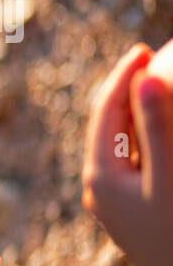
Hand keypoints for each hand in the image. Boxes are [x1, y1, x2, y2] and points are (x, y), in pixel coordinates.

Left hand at [82, 44, 172, 265]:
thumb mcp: (172, 177)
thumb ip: (157, 128)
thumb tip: (142, 78)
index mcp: (100, 179)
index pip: (106, 114)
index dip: (124, 77)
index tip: (144, 49)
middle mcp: (100, 191)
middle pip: (110, 128)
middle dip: (131, 93)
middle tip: (152, 59)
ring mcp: (117, 206)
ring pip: (125, 147)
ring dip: (141, 117)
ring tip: (160, 86)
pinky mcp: (137, 216)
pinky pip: (140, 166)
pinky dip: (152, 142)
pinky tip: (167, 129)